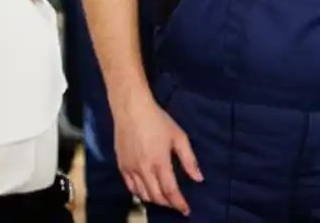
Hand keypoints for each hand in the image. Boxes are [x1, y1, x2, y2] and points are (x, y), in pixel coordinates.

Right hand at [113, 93, 202, 214]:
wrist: (131, 109)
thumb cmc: (158, 120)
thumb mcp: (179, 137)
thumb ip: (189, 159)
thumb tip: (199, 178)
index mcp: (159, 162)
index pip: (170, 190)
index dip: (179, 203)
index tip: (186, 210)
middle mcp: (143, 169)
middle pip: (156, 196)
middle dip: (168, 204)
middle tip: (177, 204)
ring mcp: (130, 169)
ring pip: (142, 194)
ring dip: (154, 200)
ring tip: (164, 199)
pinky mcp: (121, 166)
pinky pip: (130, 187)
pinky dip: (140, 193)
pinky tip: (147, 191)